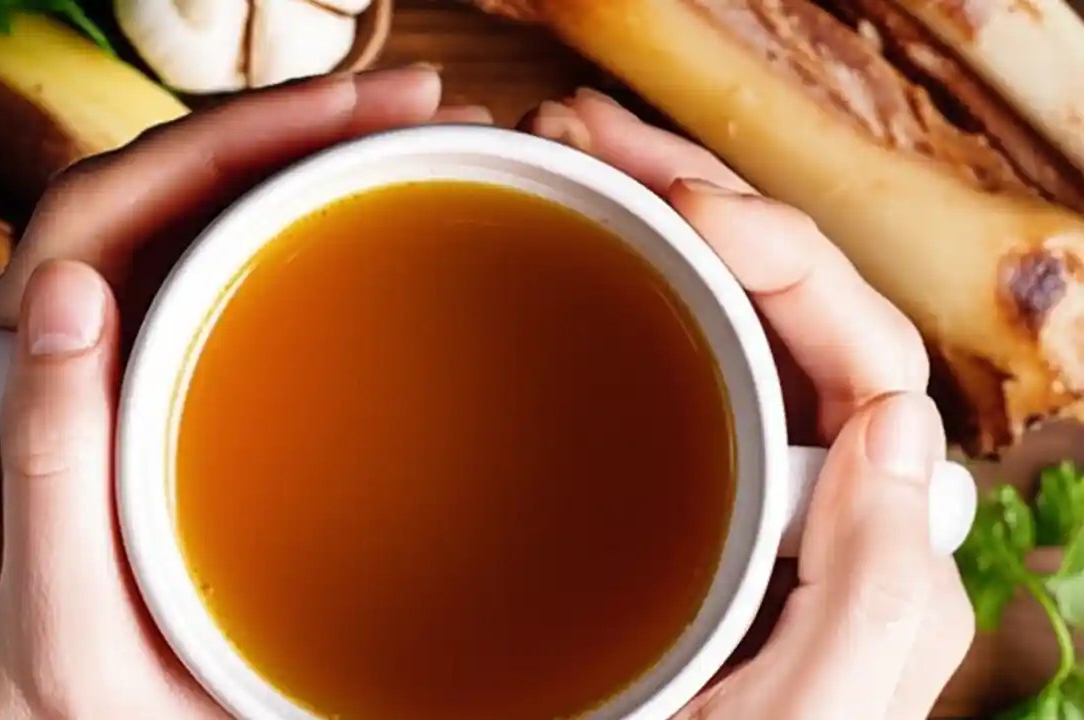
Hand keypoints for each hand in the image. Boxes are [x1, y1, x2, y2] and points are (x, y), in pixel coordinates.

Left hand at [0, 66, 487, 718]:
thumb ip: (45, 476)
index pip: (95, 225)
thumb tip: (70, 291)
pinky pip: (238, 317)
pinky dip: (307, 256)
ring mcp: (128, 406)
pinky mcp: (188, 436)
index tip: (347, 114)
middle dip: (282, 136)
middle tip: (418, 111)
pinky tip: (374, 243)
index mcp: (5, 413)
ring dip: (300, 180)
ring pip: (203, 249)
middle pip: (160, 210)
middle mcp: (61, 387)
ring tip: (410, 150)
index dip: (211, 143)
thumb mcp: (54, 639)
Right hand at [521, 89, 974, 718]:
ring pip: (706, 323)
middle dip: (694, 202)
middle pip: (780, 310)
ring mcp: (719, 489)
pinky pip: (643, 373)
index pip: (859, 356)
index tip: (681, 201)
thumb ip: (877, 598)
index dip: (785, 257)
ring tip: (568, 160)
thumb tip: (897, 421)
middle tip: (593, 138)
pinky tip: (552, 258)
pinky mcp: (644, 495)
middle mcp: (805, 496)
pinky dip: (603, 296)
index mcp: (861, 537)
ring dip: (644, 224)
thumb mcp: (809, 717)